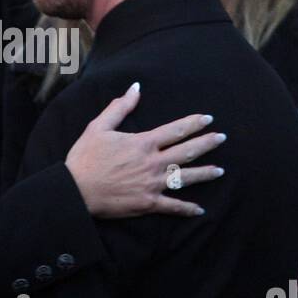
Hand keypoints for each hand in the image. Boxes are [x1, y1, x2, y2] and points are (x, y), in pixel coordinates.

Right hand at [65, 82, 225, 218]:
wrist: (75, 189)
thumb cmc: (85, 158)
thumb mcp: (99, 127)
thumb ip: (119, 107)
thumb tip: (135, 88)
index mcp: (143, 143)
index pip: (176, 130)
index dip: (194, 123)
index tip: (208, 118)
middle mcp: (153, 162)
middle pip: (187, 151)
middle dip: (207, 143)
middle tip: (222, 138)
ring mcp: (152, 184)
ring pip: (186, 178)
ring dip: (205, 174)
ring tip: (220, 171)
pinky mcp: (147, 203)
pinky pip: (172, 206)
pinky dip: (187, 208)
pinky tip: (199, 209)